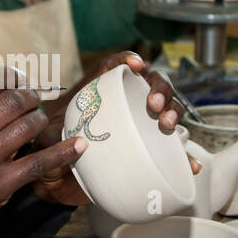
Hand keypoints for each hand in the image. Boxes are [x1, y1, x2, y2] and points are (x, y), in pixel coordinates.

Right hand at [0, 76, 84, 237]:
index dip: (10, 77)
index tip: (20, 79)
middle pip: (9, 102)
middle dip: (30, 96)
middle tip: (35, 99)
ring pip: (25, 126)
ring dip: (39, 119)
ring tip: (39, 120)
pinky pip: (37, 163)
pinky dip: (62, 152)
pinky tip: (78, 145)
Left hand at [31, 52, 199, 205]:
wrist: (51, 177)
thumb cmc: (48, 146)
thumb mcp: (46, 136)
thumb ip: (54, 135)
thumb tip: (76, 143)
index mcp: (98, 91)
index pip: (116, 66)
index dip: (127, 60)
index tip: (136, 65)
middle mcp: (123, 105)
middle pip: (150, 85)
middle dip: (159, 89)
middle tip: (153, 106)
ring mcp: (138, 129)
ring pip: (166, 112)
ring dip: (173, 113)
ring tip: (167, 126)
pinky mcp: (145, 154)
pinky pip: (170, 154)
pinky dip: (184, 158)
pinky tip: (192, 165)